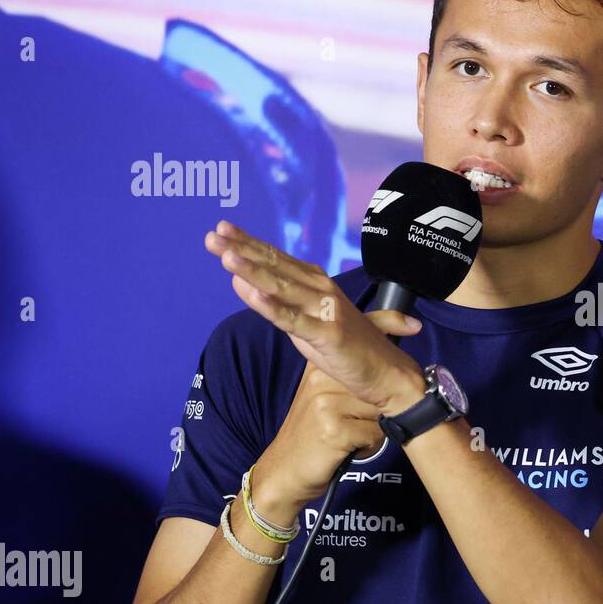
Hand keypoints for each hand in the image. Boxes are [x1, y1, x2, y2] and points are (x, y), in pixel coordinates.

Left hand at [205, 220, 422, 411]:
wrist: (389, 374)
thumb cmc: (352, 349)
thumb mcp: (309, 323)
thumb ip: (279, 303)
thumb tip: (245, 284)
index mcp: (318, 284)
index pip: (277, 259)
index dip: (249, 243)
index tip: (222, 229)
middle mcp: (321, 290)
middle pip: (275, 267)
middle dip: (242, 250)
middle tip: (213, 236)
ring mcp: (325, 311)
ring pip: (281, 288)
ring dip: (253, 271)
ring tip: (227, 256)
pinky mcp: (328, 335)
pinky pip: (294, 320)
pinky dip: (273, 307)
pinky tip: (253, 293)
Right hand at [255, 358, 400, 508]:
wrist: (285, 470)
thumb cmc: (313, 433)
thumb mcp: (325, 395)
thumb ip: (350, 376)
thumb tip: (393, 366)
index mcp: (322, 364)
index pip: (371, 367)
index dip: (375, 387)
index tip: (361, 401)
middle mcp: (321, 378)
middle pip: (379, 391)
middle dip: (374, 412)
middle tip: (347, 425)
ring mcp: (326, 404)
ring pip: (380, 413)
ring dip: (371, 430)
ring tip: (346, 436)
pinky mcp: (333, 430)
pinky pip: (375, 435)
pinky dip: (367, 447)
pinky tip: (344, 449)